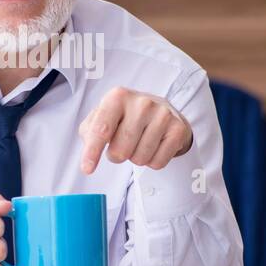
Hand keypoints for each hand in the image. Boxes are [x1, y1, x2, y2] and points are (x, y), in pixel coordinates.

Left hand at [78, 86, 192, 174]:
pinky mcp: (177, 129)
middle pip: (120, 151)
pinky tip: (154, 145)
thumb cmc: (126, 116)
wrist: (161, 111)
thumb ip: (90, 131)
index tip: (87, 169)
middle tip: (123, 143)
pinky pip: (157, 163)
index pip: (101, 129)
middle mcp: (142, 102)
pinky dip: (152, 161)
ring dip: (136, 157)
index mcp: (118, 96)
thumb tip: (89, 151)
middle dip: (117, 155)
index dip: (92, 151)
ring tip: (140, 142)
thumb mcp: (103, 117)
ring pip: (139, 159)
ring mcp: (162, 115)